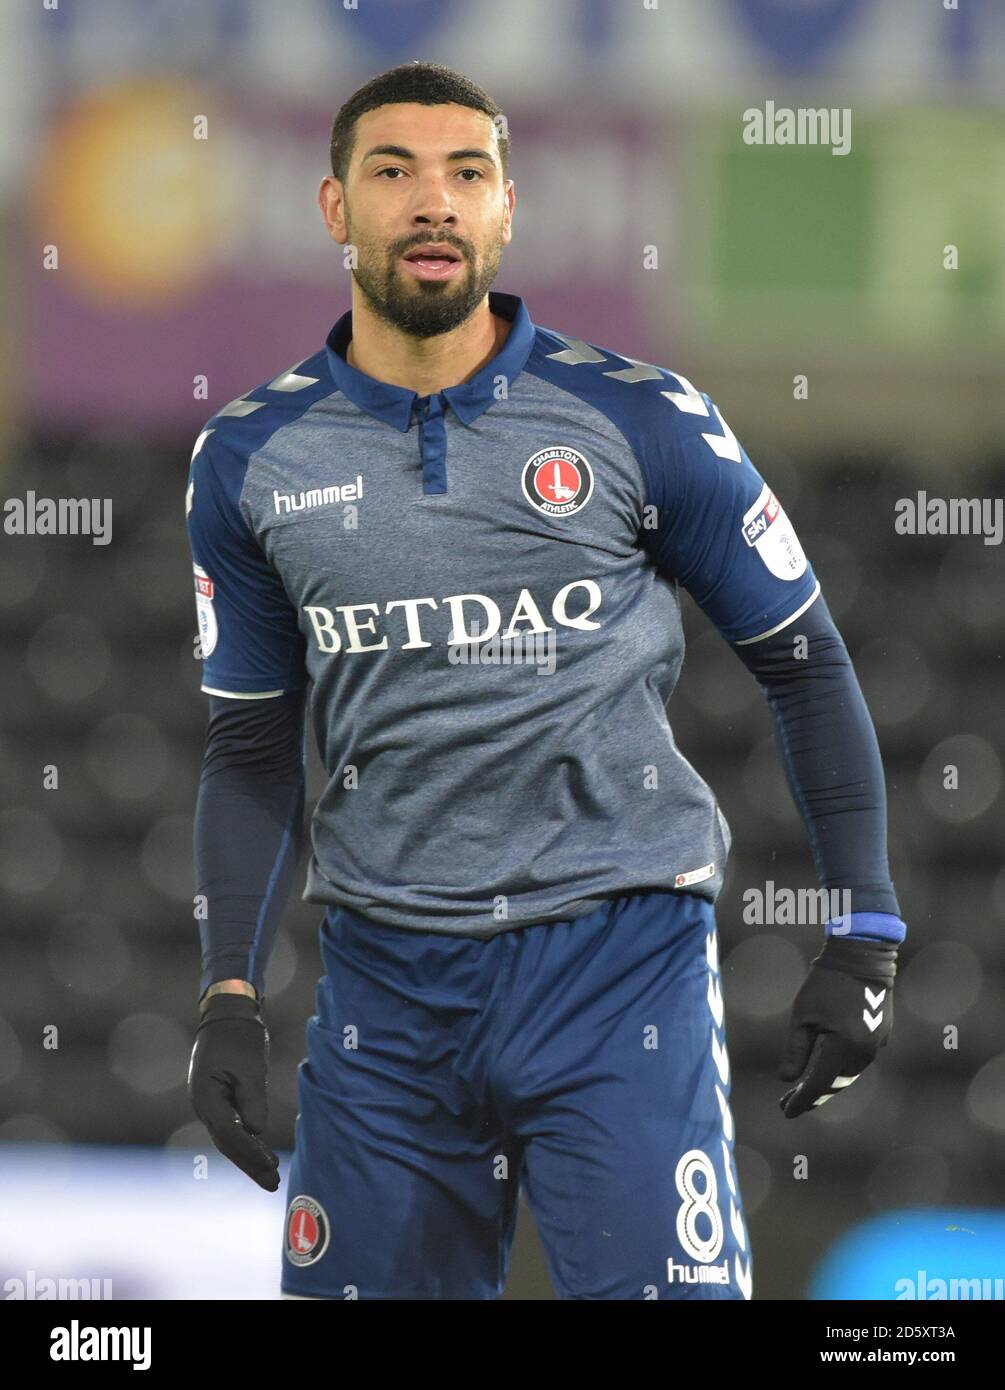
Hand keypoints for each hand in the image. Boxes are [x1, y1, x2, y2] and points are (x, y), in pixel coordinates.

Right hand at [188, 992, 280, 1189]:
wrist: (227, 1014)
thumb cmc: (239, 1036)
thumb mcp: (250, 1067)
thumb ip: (252, 1100)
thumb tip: (256, 1130)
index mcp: (206, 1097)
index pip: (229, 1134)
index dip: (251, 1152)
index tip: (271, 1165)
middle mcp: (203, 1105)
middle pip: (227, 1143)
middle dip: (250, 1164)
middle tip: (273, 1184)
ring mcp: (209, 1103)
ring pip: (229, 1138)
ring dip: (249, 1157)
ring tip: (270, 1177)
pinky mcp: (219, 1100)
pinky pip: (232, 1127)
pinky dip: (247, 1141)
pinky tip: (261, 1154)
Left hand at [779, 935, 896, 1117]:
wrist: (862, 956)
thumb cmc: (826, 982)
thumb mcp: (803, 1015)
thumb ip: (796, 1050)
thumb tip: (787, 1080)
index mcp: (844, 1046)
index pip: (820, 1084)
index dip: (802, 1100)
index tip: (785, 1112)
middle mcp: (864, 1051)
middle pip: (835, 1083)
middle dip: (811, 1095)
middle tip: (787, 1103)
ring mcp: (876, 1044)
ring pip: (847, 1073)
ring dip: (826, 1081)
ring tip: (801, 1088)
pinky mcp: (881, 1035)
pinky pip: (857, 1059)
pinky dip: (839, 1066)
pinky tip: (823, 1066)